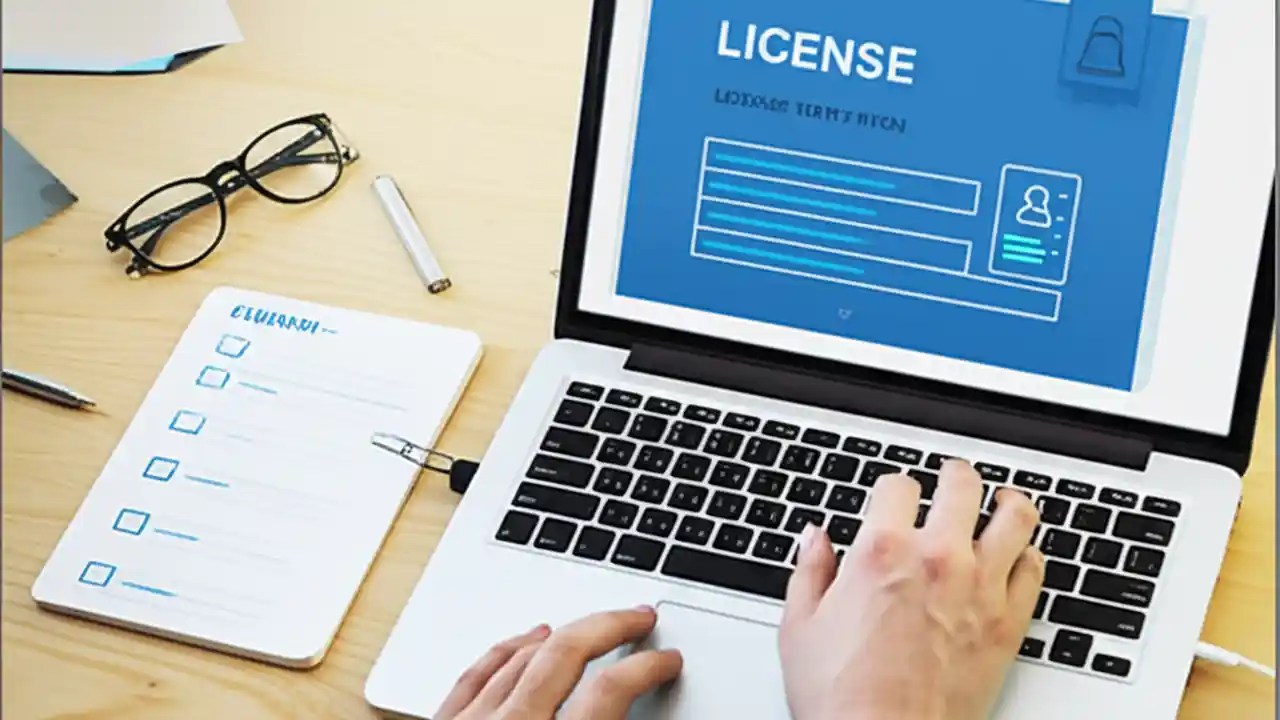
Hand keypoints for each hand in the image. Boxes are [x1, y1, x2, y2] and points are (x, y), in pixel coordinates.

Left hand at [435, 606, 682, 719]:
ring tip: (590, 625)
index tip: (667, 661)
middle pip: (566, 653)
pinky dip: (505, 652)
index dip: (648, 669)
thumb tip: (636, 709)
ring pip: (520, 657)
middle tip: (639, 617)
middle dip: (609, 627)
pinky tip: (523, 642)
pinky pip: (474, 675)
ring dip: (562, 635)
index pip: (611, 690)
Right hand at [779, 460, 1044, 719]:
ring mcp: (980, 589)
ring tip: (1000, 502)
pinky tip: (1017, 554)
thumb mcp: (800, 627)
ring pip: (1015, 517)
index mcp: (881, 552)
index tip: (894, 497)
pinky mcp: (1008, 623)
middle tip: (951, 480)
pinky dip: (1027, 555)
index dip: (893, 488)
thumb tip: (814, 539)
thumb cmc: (842, 699)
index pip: (898, 485)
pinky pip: (1035, 569)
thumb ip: (809, 571)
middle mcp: (936, 560)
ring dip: (1006, 503)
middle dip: (954, 477)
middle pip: (962, 485)